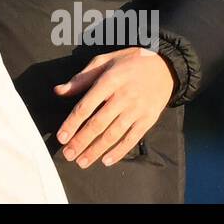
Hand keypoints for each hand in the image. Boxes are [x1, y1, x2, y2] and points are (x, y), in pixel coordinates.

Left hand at [53, 47, 174, 168]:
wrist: (165, 65)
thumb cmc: (129, 62)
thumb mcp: (104, 62)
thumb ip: (81, 78)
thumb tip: (58, 91)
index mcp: (109, 81)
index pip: (86, 106)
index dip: (72, 124)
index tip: (61, 137)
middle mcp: (123, 97)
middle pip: (98, 124)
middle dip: (81, 141)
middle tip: (68, 154)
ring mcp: (137, 109)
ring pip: (113, 134)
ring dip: (96, 150)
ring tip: (82, 161)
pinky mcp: (148, 119)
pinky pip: (132, 138)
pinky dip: (120, 151)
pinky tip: (106, 160)